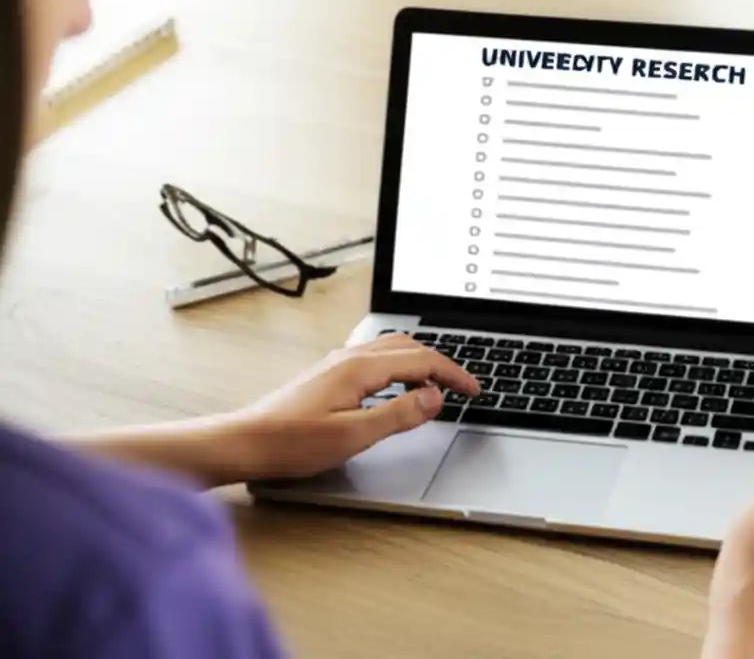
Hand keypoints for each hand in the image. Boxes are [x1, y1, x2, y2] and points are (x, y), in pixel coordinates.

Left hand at [218, 332, 480, 482]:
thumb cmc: (292, 442)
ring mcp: (336, 363)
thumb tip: (434, 397)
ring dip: (419, 365)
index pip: (421, 360)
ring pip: (391, 350)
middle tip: (461, 388)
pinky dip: (399, 369)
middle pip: (408, 347)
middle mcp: (348, 357)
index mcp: (359, 368)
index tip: (473, 390)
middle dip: (440, 364)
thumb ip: (399, 414)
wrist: (246, 442)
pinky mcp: (328, 374)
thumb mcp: (354, 435)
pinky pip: (375, 359)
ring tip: (434, 390)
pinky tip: (397, 390)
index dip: (453, 374)